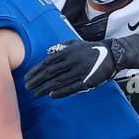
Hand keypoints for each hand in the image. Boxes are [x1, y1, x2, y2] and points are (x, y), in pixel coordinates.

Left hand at [24, 35, 138, 98]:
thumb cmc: (91, 49)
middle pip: (50, 73)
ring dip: (45, 88)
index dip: (36, 71)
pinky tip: (51, 95)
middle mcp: (72, 61)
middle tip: (27, 87)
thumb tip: (47, 52)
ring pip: (59, 81)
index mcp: (67, 52)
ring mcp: (80, 72)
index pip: (47, 63)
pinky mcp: (87, 81)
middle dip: (37, 81)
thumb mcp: (75, 43)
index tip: (27, 78)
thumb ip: (60, 47)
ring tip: (35, 94)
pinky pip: (72, 88)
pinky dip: (61, 92)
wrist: (112, 54)